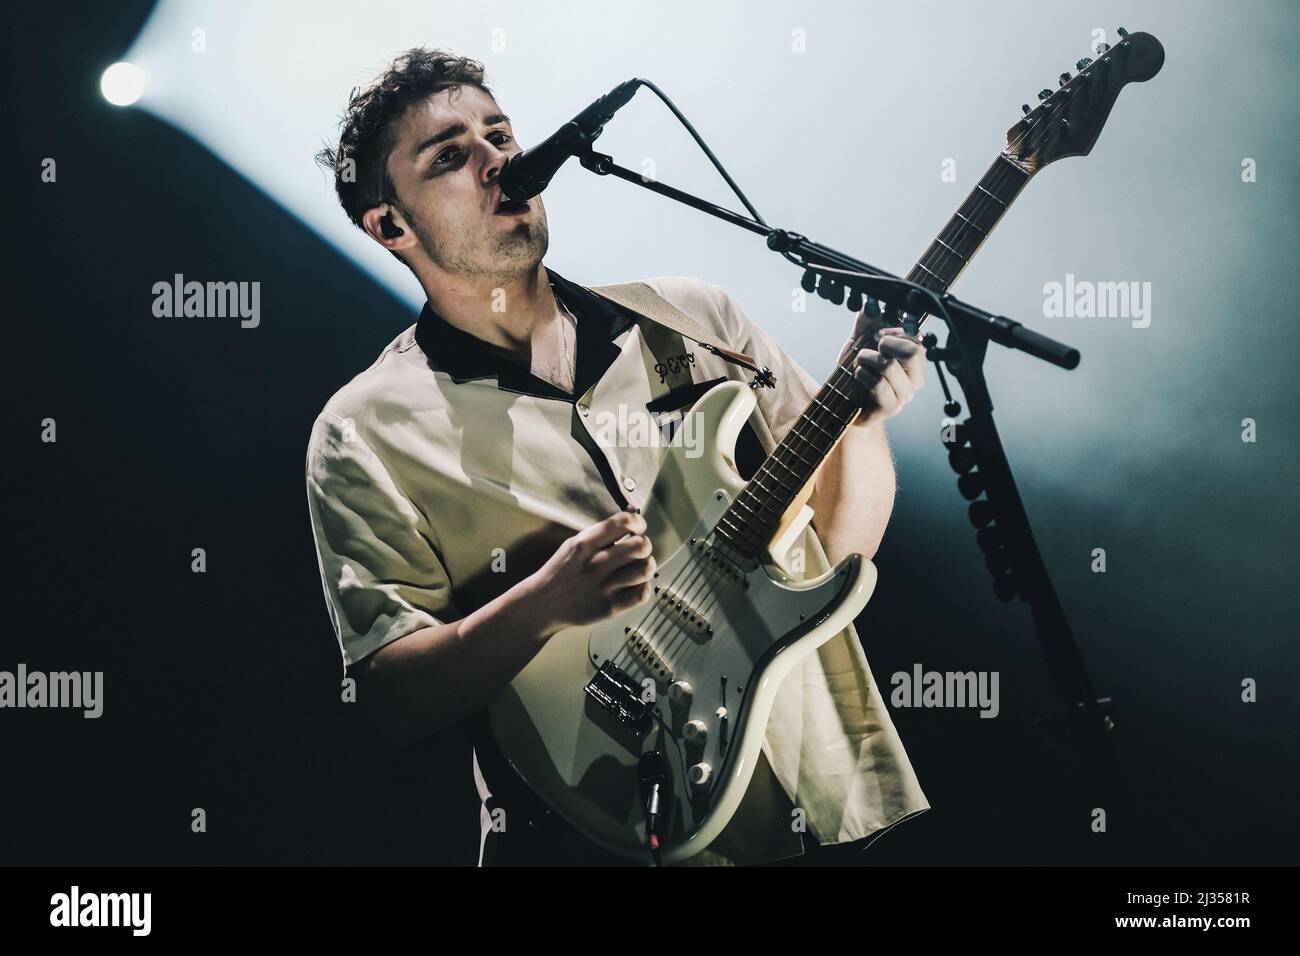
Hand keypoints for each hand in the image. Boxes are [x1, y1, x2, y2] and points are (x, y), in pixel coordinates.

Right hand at [525, 506, 655, 630]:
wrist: (542, 604)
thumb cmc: (562, 572)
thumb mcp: (575, 543)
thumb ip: (603, 530)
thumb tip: (632, 512)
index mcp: (584, 544)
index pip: (624, 522)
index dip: (638, 522)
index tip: (637, 528)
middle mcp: (595, 564)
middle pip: (641, 545)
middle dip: (643, 544)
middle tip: (637, 549)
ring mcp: (603, 587)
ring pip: (645, 568)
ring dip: (646, 564)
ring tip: (638, 566)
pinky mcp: (610, 608)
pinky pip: (642, 594)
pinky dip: (643, 587)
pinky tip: (634, 584)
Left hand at [837, 308, 926, 426]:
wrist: (846, 402)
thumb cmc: (860, 370)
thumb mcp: (861, 340)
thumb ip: (867, 321)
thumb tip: (871, 304)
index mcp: (916, 360)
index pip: (918, 338)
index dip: (896, 331)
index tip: (878, 333)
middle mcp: (915, 378)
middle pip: (913, 352)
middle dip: (886, 343)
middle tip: (872, 347)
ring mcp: (904, 395)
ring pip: (889, 367)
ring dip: (866, 358)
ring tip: (859, 362)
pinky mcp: (890, 408)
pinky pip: (878, 386)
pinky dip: (862, 374)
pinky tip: (858, 374)